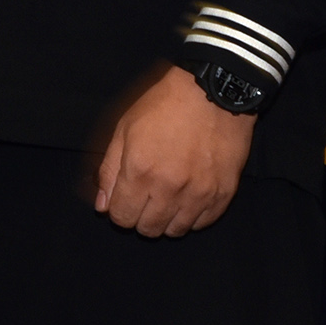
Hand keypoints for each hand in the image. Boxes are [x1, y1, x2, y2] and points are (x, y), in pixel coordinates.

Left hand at [93, 65, 254, 236]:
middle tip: (145, 197)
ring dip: (166, 219)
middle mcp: (169, 189)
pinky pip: (202, 223)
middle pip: (148, 229)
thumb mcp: (125, 128)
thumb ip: (110, 170)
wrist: (213, 93)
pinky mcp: (223, 195)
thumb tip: (102, 206)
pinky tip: (188, 196)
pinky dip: (192, 216)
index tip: (124, 199)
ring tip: (167, 196)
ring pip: (176, 231)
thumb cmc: (164, 105)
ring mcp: (199, 195)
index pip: (121, 217)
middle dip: (140, 217)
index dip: (118, 211)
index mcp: (140, 171)